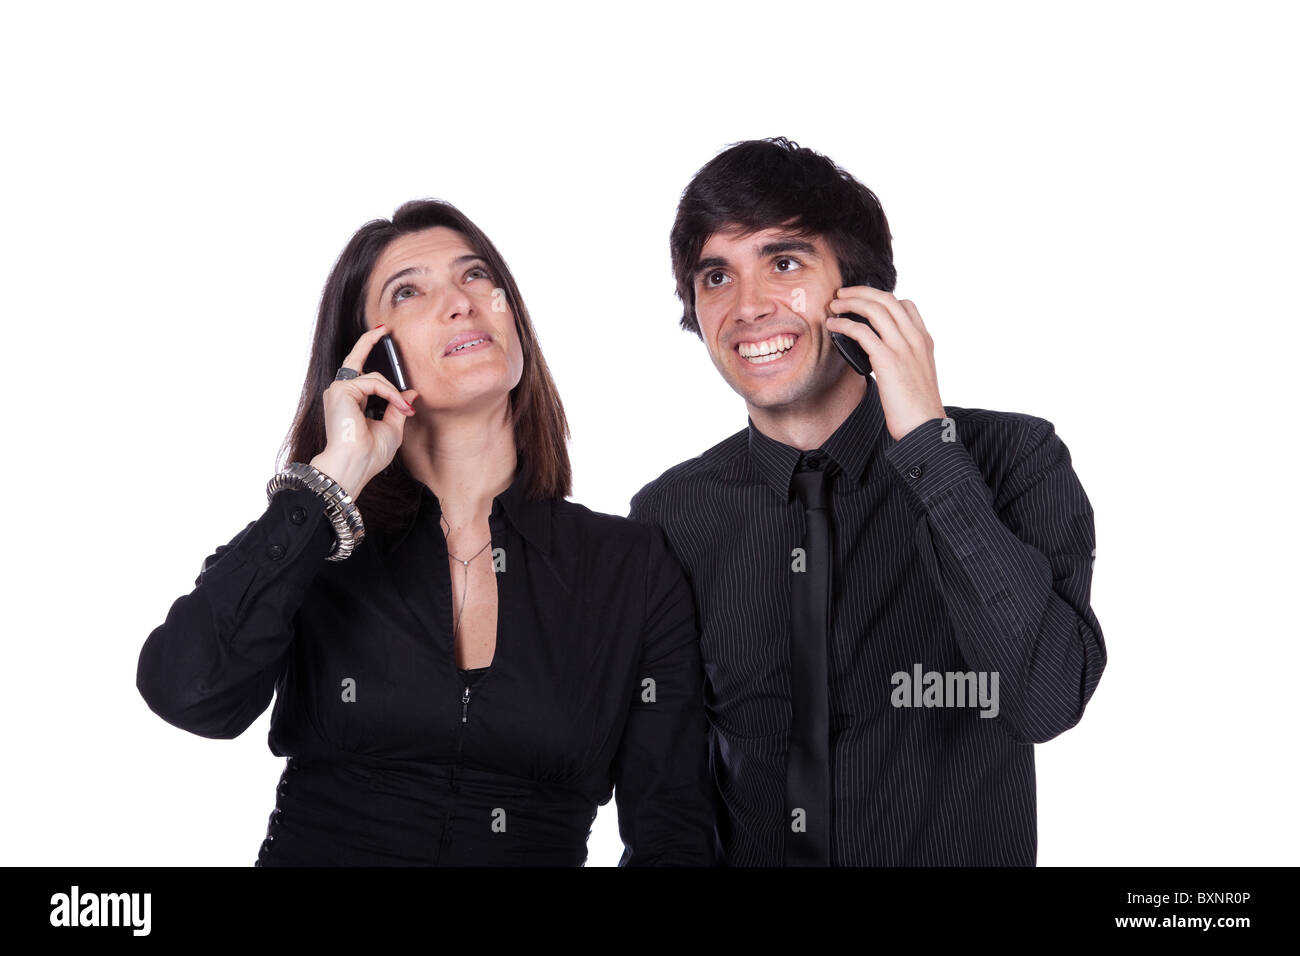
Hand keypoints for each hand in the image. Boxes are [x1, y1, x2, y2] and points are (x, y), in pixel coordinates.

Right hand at [310, 324, 418, 497]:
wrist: (354, 465)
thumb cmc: (369, 454)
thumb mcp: (392, 428)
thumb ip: (398, 407)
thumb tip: (410, 392)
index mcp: (351, 402)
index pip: (361, 374)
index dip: (371, 356)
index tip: (383, 339)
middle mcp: (341, 394)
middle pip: (356, 360)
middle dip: (369, 342)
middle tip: (384, 329)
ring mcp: (339, 391)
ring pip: (374, 376)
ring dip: (394, 393)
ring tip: (405, 409)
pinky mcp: (341, 390)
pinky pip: (374, 382)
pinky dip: (390, 394)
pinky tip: (398, 406)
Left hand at [825, 288, 945, 440]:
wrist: (924, 426)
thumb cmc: (916, 407)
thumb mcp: (916, 374)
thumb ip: (902, 358)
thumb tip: (877, 352)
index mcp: (924, 340)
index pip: (906, 305)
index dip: (881, 298)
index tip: (863, 301)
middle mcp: (915, 339)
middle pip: (887, 299)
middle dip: (861, 291)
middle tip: (842, 293)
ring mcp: (903, 347)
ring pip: (875, 309)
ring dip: (850, 302)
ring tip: (833, 304)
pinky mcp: (888, 360)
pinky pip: (862, 332)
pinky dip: (844, 324)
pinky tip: (833, 326)